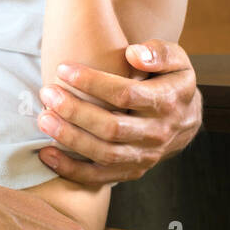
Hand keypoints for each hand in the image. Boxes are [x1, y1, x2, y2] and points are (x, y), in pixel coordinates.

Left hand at [37, 39, 201, 182]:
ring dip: (70, 139)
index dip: (92, 82)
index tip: (63, 69)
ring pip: (104, 154)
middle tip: (47, 94)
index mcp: (166, 102)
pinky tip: (46, 155)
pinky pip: (100, 177)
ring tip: (43, 120)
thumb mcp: (177, 59)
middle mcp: (157, 133)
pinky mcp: (132, 171)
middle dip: (74, 111)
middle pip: (111, 127)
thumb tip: (134, 54)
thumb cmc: (171, 80)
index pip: (125, 94)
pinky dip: (71, 170)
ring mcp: (145, 156)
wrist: (186, 119)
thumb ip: (159, 52)